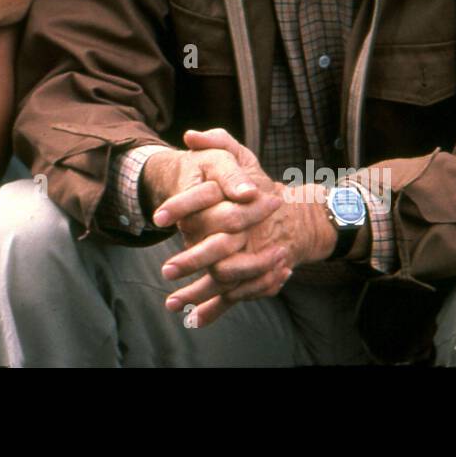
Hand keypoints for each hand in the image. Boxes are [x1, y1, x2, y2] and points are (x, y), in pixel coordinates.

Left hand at [155, 129, 333, 325]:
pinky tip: (194, 321)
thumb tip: (190, 135)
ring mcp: (255, 257)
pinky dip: (215, 311)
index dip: (182, 206)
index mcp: (242, 201)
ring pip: (226, 279)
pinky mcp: (256, 277)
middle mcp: (250, 230)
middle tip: (166, 269)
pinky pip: (236, 297)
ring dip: (199, 293)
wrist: (296, 218)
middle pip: (220, 248)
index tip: (158, 216)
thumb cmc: (259, 185)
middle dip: (192, 260)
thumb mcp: (241, 158)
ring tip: (172, 302)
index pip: (211, 202)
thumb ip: (217, 142)